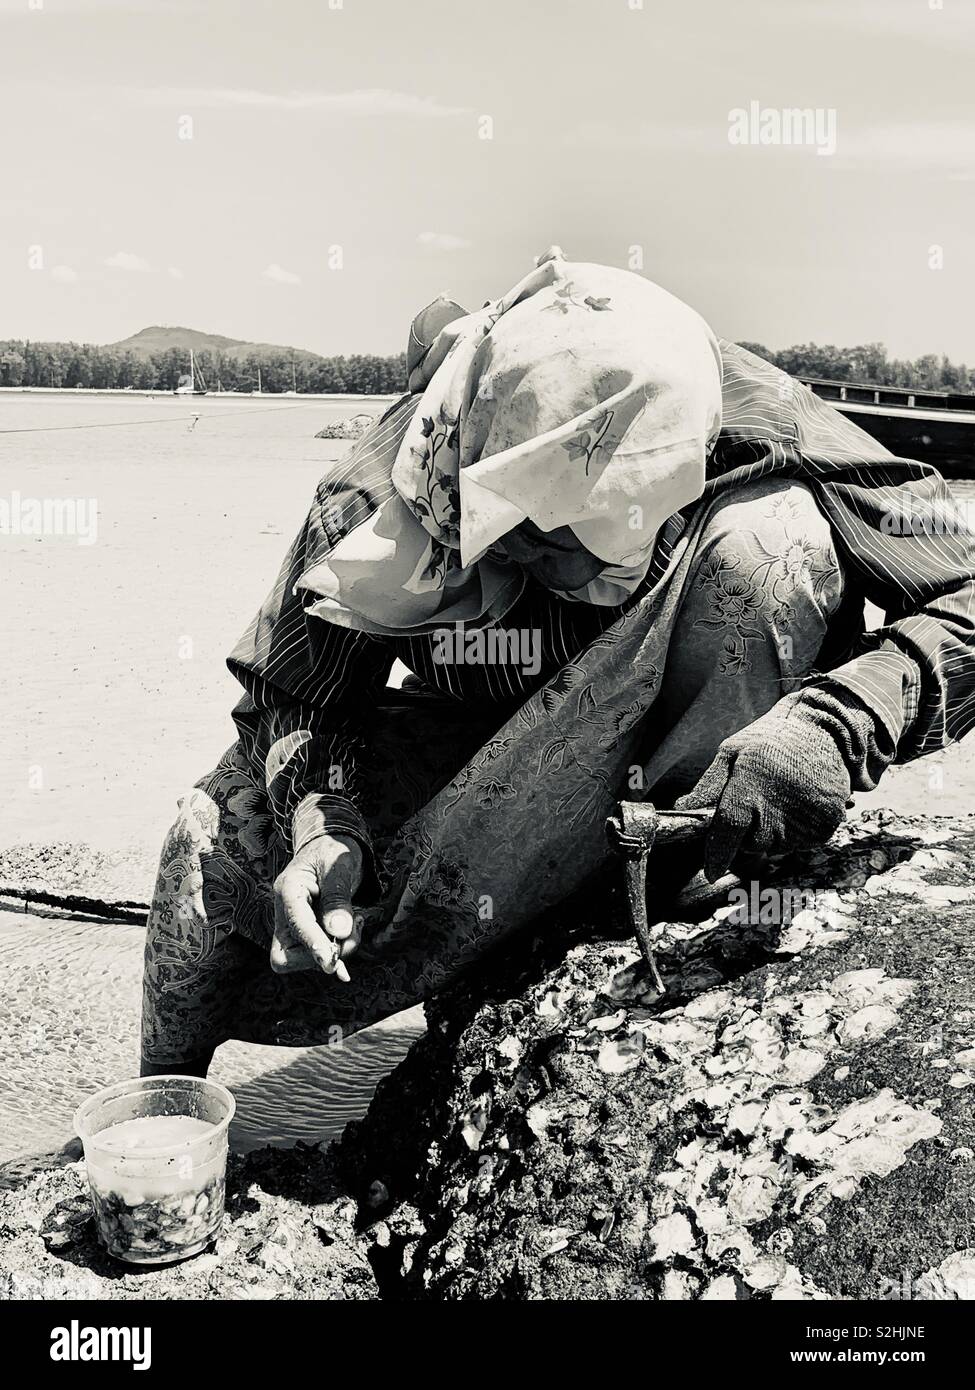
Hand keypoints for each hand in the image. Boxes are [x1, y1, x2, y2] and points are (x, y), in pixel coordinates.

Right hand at [271, 834, 362, 977]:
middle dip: (320, 954)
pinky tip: (353, 930)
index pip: (296, 925)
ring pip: (300, 959)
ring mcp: (291, 924)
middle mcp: (284, 911)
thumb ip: (338, 898)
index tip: (331, 962)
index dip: (313, 945)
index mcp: (288, 889)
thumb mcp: (339, 866)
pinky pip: (313, 954)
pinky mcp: (304, 932)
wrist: (331, 846)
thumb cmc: (333, 850)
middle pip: (286, 955)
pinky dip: (336, 950)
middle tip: (351, 936)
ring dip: (333, 953)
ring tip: (356, 925)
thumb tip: (338, 932)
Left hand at [675, 693, 852, 881]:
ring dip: (771, 833)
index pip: (729, 832)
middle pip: (752, 845)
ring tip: (779, 799)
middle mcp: (778, 811)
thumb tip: (684, 810)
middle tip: (754, 806)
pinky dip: (794, 832)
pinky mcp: (825, 828)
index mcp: (750, 789)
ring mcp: (804, 822)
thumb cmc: (772, 739)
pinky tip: (796, 805)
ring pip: (776, 847)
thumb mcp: (732, 752)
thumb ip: (708, 787)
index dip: (717, 855)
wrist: (826, 731)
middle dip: (747, 833)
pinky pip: (800, 845)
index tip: (711, 870)